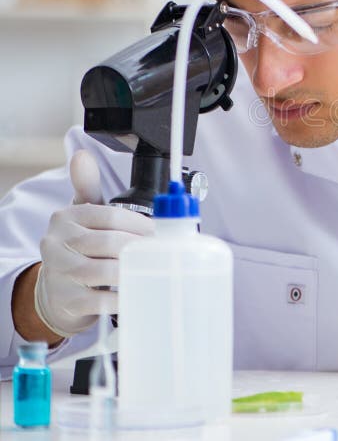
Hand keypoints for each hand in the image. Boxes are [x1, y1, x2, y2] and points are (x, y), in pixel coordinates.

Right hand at [34, 150, 153, 337]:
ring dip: (132, 270)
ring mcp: (59, 273)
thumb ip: (88, 186)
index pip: (110, 216)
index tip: (160, 231)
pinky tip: (137, 291)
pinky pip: (99, 301)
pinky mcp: (66, 300)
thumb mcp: (82, 215)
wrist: (56, 290)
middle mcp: (56, 243)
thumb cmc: (79, 247)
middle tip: (162, 251)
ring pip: (102, 271)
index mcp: (65, 218)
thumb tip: (83, 156)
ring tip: (152, 269)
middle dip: (140, 247)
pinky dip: (122, 297)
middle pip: (108, 243)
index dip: (141, 224)